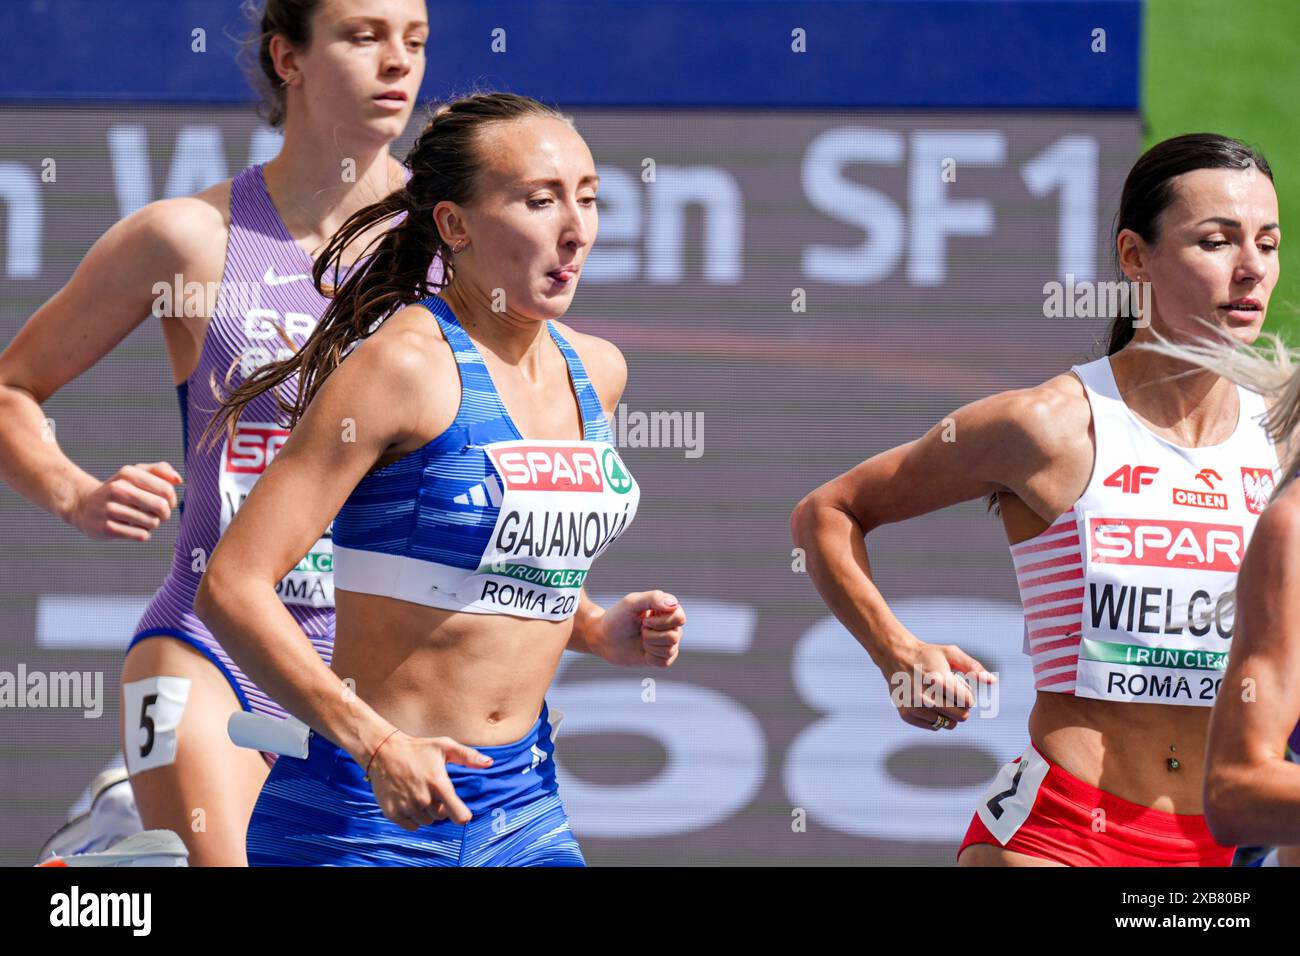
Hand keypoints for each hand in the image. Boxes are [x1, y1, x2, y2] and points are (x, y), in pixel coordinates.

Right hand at [69, 461, 181, 541]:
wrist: (84, 506)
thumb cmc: (120, 490)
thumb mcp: (136, 474)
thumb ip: (160, 470)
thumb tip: (178, 480)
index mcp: (128, 473)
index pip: (167, 489)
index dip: (172, 499)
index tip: (167, 502)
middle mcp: (117, 488)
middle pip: (161, 506)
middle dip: (165, 514)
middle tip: (158, 514)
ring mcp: (110, 508)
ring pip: (152, 522)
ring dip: (152, 524)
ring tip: (142, 520)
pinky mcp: (107, 528)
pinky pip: (141, 535)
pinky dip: (142, 534)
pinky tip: (132, 528)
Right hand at [365, 731, 493, 829]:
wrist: (383, 751)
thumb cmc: (418, 748)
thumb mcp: (444, 746)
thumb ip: (468, 756)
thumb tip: (490, 763)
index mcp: (439, 784)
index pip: (459, 815)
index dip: (462, 815)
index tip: (461, 811)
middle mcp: (423, 798)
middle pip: (442, 816)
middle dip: (440, 806)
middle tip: (431, 788)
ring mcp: (407, 806)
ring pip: (427, 821)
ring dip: (426, 811)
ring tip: (418, 792)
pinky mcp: (392, 813)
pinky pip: (411, 826)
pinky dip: (412, 817)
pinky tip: (408, 800)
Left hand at [595, 590, 684, 666]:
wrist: (603, 638)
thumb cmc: (617, 617)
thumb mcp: (631, 602)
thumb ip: (653, 598)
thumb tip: (673, 604)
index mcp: (667, 610)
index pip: (680, 618)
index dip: (662, 622)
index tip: (644, 620)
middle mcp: (671, 626)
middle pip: (674, 636)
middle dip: (651, 635)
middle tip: (640, 629)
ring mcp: (667, 643)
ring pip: (669, 650)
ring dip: (649, 645)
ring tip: (640, 639)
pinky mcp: (662, 658)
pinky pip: (664, 662)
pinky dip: (650, 657)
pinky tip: (643, 651)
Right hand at [882, 640, 995, 731]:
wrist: (895, 656)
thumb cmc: (928, 655)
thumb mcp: (951, 653)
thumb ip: (973, 667)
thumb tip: (992, 681)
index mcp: (939, 679)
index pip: (968, 702)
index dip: (966, 694)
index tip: (956, 684)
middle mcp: (925, 695)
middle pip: (961, 716)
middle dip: (960, 705)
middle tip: (948, 692)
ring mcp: (914, 707)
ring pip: (948, 724)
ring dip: (947, 713)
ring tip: (937, 696)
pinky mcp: (906, 714)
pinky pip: (934, 727)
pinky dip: (934, 717)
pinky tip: (926, 702)